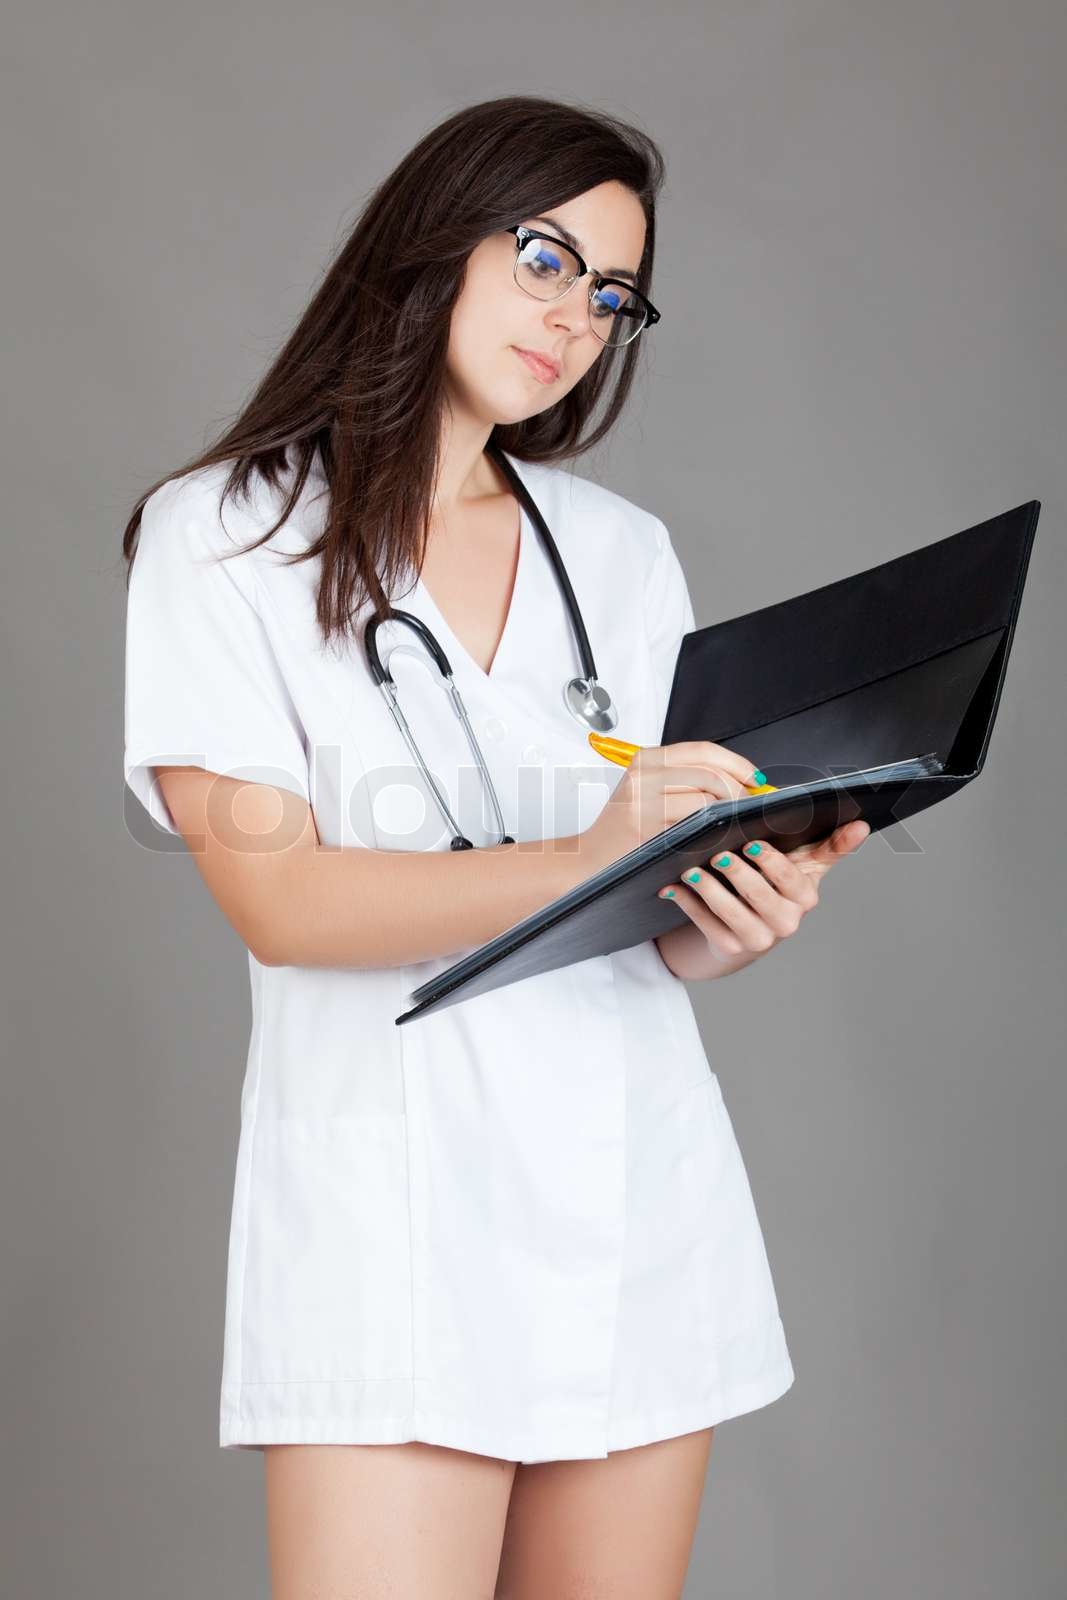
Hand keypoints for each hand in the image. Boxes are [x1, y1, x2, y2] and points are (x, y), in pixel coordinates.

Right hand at [581, 740, 760, 875]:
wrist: (590, 858)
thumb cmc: (624, 829)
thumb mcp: (649, 791)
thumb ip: (686, 779)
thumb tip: (738, 778)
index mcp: (646, 759)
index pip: (703, 750)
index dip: (736, 763)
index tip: (755, 778)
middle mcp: (643, 774)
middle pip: (710, 771)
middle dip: (739, 789)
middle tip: (751, 803)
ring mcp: (643, 799)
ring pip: (706, 796)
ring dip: (728, 811)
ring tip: (733, 821)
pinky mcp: (646, 824)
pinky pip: (694, 821)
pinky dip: (713, 829)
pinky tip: (716, 835)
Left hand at [657, 819, 871, 968]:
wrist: (749, 926)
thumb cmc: (776, 885)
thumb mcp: (803, 864)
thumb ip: (830, 845)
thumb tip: (861, 824)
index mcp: (805, 897)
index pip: (791, 878)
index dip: (771, 862)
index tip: (752, 842)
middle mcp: (786, 922)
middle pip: (759, 895)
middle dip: (737, 873)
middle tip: (717, 852)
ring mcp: (758, 938)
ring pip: (731, 913)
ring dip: (709, 889)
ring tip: (690, 869)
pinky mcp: (730, 948)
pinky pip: (706, 925)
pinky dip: (689, 904)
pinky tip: (674, 887)